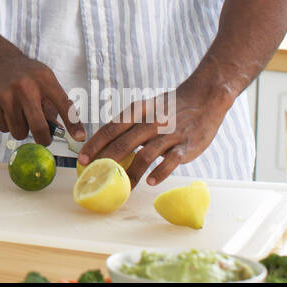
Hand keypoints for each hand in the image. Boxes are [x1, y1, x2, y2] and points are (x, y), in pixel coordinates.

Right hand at [0, 43, 85, 146]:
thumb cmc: (27, 76)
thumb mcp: (45, 81)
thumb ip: (56, 105)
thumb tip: (71, 134)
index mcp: (43, 79)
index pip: (63, 105)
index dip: (73, 124)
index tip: (80, 138)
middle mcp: (24, 86)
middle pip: (38, 127)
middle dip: (43, 139)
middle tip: (43, 138)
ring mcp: (4, 94)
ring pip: (18, 132)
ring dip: (21, 129)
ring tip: (19, 114)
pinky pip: (3, 128)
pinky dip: (6, 124)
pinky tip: (5, 109)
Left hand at [77, 77, 231, 186]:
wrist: (204, 98)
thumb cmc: (170, 107)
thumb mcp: (146, 109)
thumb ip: (130, 125)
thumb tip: (107, 144)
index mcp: (138, 112)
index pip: (110, 128)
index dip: (95, 144)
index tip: (82, 159)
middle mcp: (150, 122)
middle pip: (123, 144)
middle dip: (106, 161)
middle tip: (95, 177)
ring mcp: (168, 135)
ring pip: (145, 156)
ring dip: (131, 174)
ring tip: (122, 188)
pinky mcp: (186, 146)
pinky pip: (171, 161)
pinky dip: (160, 172)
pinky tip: (150, 182)